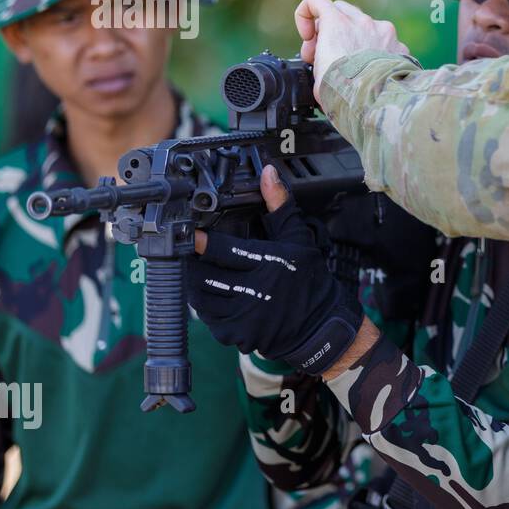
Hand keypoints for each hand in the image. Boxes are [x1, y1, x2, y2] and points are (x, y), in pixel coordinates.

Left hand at [187, 164, 363, 375]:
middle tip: (193, 257)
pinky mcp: (237, 335)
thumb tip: (268, 173)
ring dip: (197, 286)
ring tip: (203, 275)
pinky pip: (209, 319)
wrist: (320, 326)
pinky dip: (208, 308)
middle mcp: (255, 291)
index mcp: (269, 263)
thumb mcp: (299, 239)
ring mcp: (244, 317)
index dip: (200, 242)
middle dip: (195, 265)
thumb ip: (279, 206)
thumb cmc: (308, 280)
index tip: (189, 236)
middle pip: (204, 276)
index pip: (222, 250)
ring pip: (202, 298)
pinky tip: (217, 298)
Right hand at [294, 0, 408, 103]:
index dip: (305, 16)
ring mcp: (384, 32)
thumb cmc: (343, 92)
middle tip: (326, 53)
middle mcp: (362, 22)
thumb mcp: (316, 73)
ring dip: (355, 39)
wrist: (375, 105)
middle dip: (330, 29)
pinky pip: (385, 42)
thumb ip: (319, 56)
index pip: (315, 0)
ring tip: (351, 66)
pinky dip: (376, 53)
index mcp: (337, 24)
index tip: (308, 37)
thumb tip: (323, 60)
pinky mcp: (400, 47)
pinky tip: (372, 72)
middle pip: (340, 11)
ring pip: (365, 26)